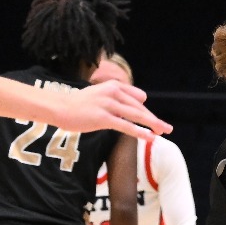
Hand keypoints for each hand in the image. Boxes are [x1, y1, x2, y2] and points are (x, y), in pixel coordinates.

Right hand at [46, 80, 171, 139]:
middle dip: (154, 119)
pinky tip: (150, 137)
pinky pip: (126, 126)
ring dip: (153, 125)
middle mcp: (113, 93)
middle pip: (140, 108)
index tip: (152, 120)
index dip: (145, 110)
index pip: (138, 98)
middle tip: (167, 129)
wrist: (58, 107)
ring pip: (137, 116)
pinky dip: (140, 132)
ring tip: (164, 132)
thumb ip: (115, 98)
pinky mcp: (103, 117)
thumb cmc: (78, 104)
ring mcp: (108, 105)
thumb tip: (131, 104)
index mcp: (114, 86)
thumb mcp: (99, 94)